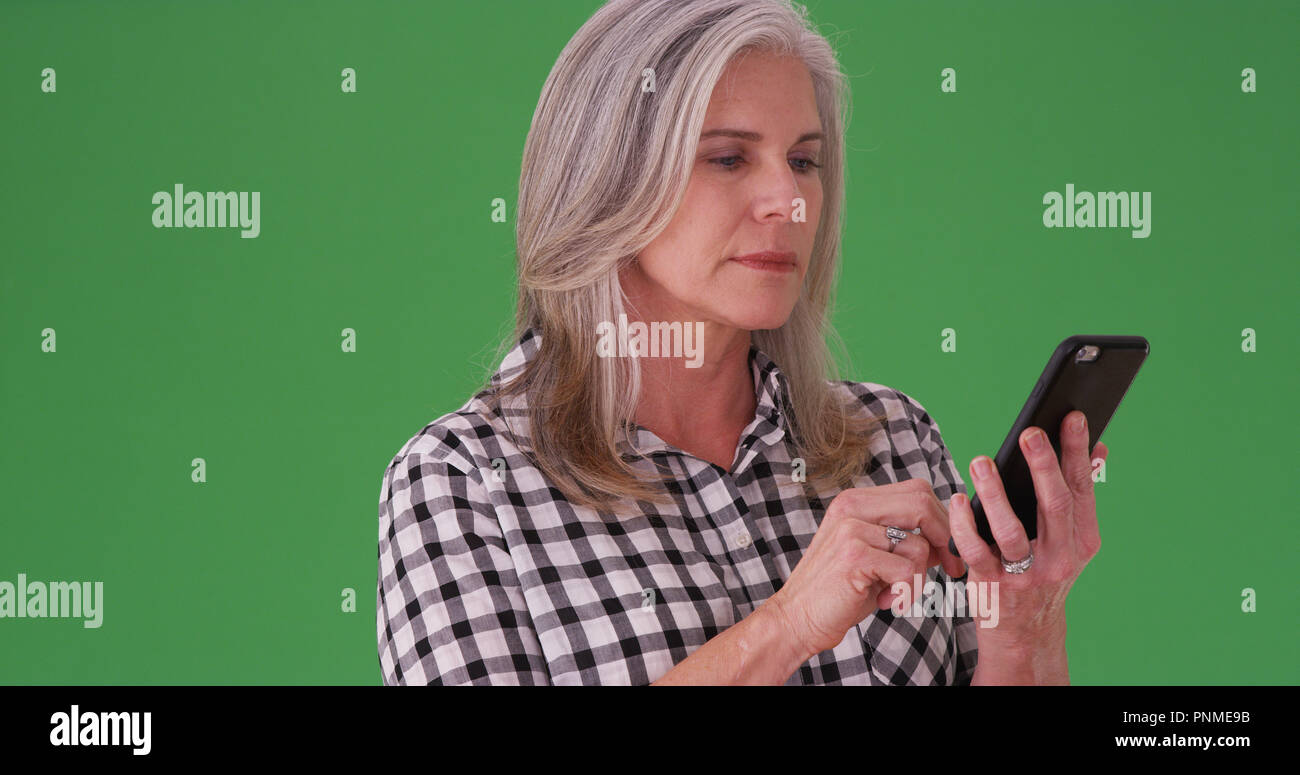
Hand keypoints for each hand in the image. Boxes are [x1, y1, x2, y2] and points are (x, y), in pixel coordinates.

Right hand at [768, 478, 967, 657]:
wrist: (797, 618)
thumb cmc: (839, 591)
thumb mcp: (874, 556)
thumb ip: (904, 539)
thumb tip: (947, 536)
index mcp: (856, 501)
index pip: (917, 491)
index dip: (942, 520)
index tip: (950, 551)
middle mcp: (852, 506)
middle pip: (922, 505)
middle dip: (945, 540)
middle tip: (951, 569)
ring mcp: (851, 528)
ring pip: (919, 544)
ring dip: (918, 578)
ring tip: (894, 593)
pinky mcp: (854, 555)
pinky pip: (907, 569)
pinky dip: (905, 592)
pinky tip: (884, 601)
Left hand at [948, 409, 1108, 653]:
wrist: (1025, 634)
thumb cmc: (1044, 573)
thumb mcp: (1070, 541)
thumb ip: (1078, 496)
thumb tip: (1097, 449)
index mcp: (1081, 540)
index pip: (1081, 489)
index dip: (1076, 452)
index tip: (1072, 418)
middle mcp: (1059, 557)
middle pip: (1054, 505)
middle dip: (1043, 466)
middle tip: (1029, 434)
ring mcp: (1026, 573)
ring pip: (1011, 529)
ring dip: (994, 493)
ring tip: (981, 461)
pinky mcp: (993, 584)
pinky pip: (976, 550)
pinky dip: (964, 524)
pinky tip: (957, 501)